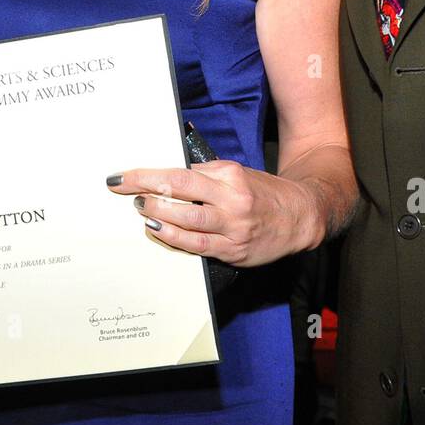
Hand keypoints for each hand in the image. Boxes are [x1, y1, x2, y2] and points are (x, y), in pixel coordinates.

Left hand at [107, 160, 323, 266]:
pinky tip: (158, 230)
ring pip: (187, 222)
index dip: (147, 175)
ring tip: (141, 209)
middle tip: (126, 192)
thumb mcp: (236, 173)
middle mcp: (232, 201)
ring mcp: (233, 228)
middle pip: (180, 194)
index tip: (122, 177)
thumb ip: (205, 174)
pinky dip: (174, 239)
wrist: (301, 216)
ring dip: (157, 216)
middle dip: (146, 193)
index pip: (180, 174)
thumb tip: (166, 175)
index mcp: (230, 176)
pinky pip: (197, 246)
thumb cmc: (263, 192)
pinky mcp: (234, 250)